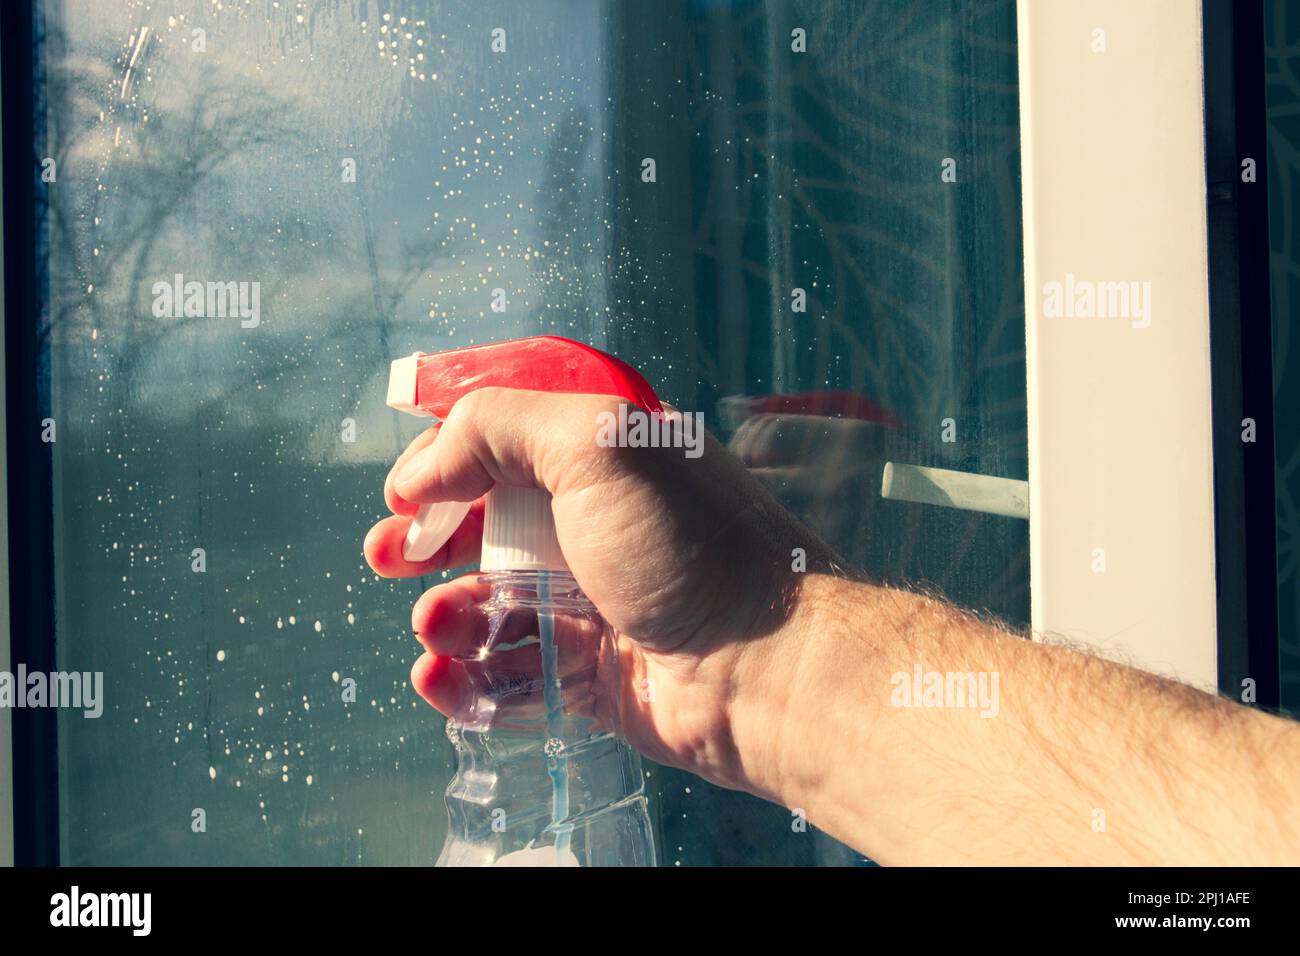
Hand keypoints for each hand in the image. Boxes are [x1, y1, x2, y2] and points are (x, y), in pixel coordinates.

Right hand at [363, 388, 838, 794]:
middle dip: (430, 540)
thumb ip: (497, 428)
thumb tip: (423, 469)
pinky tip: (441, 677)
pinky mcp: (597, 676)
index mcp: (612, 460)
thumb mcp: (595, 444)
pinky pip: (516, 674)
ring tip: (435, 623)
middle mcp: (606, 527)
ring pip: (496, 605)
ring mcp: (602, 604)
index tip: (408, 485)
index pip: (514, 441)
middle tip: (390, 554)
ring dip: (449, 614)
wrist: (768, 670)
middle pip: (492, 525)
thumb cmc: (691, 548)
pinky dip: (471, 678)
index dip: (451, 457)